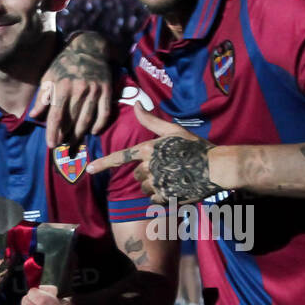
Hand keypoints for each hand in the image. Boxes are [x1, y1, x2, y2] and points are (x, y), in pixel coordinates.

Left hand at [32, 32, 112, 148]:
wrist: (89, 48)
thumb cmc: (65, 63)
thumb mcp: (49, 76)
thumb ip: (42, 97)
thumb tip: (34, 116)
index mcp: (62, 86)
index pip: (56, 115)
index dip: (53, 132)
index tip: (51, 145)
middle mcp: (79, 90)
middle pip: (72, 120)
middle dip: (66, 136)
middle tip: (62, 147)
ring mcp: (94, 91)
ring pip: (87, 119)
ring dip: (80, 134)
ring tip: (74, 144)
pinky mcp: (106, 91)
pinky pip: (104, 113)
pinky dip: (99, 125)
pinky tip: (93, 132)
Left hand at [87, 106, 221, 204]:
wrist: (215, 167)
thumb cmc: (195, 147)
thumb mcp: (173, 130)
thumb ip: (151, 121)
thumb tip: (136, 105)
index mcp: (148, 150)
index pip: (120, 157)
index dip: (102, 164)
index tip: (88, 169)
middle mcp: (149, 167)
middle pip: (136, 175)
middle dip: (146, 174)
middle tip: (166, 168)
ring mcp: (156, 184)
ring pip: (145, 189)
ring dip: (154, 186)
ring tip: (172, 178)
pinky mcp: (165, 197)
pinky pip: (154, 200)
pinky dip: (162, 196)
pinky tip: (175, 188)